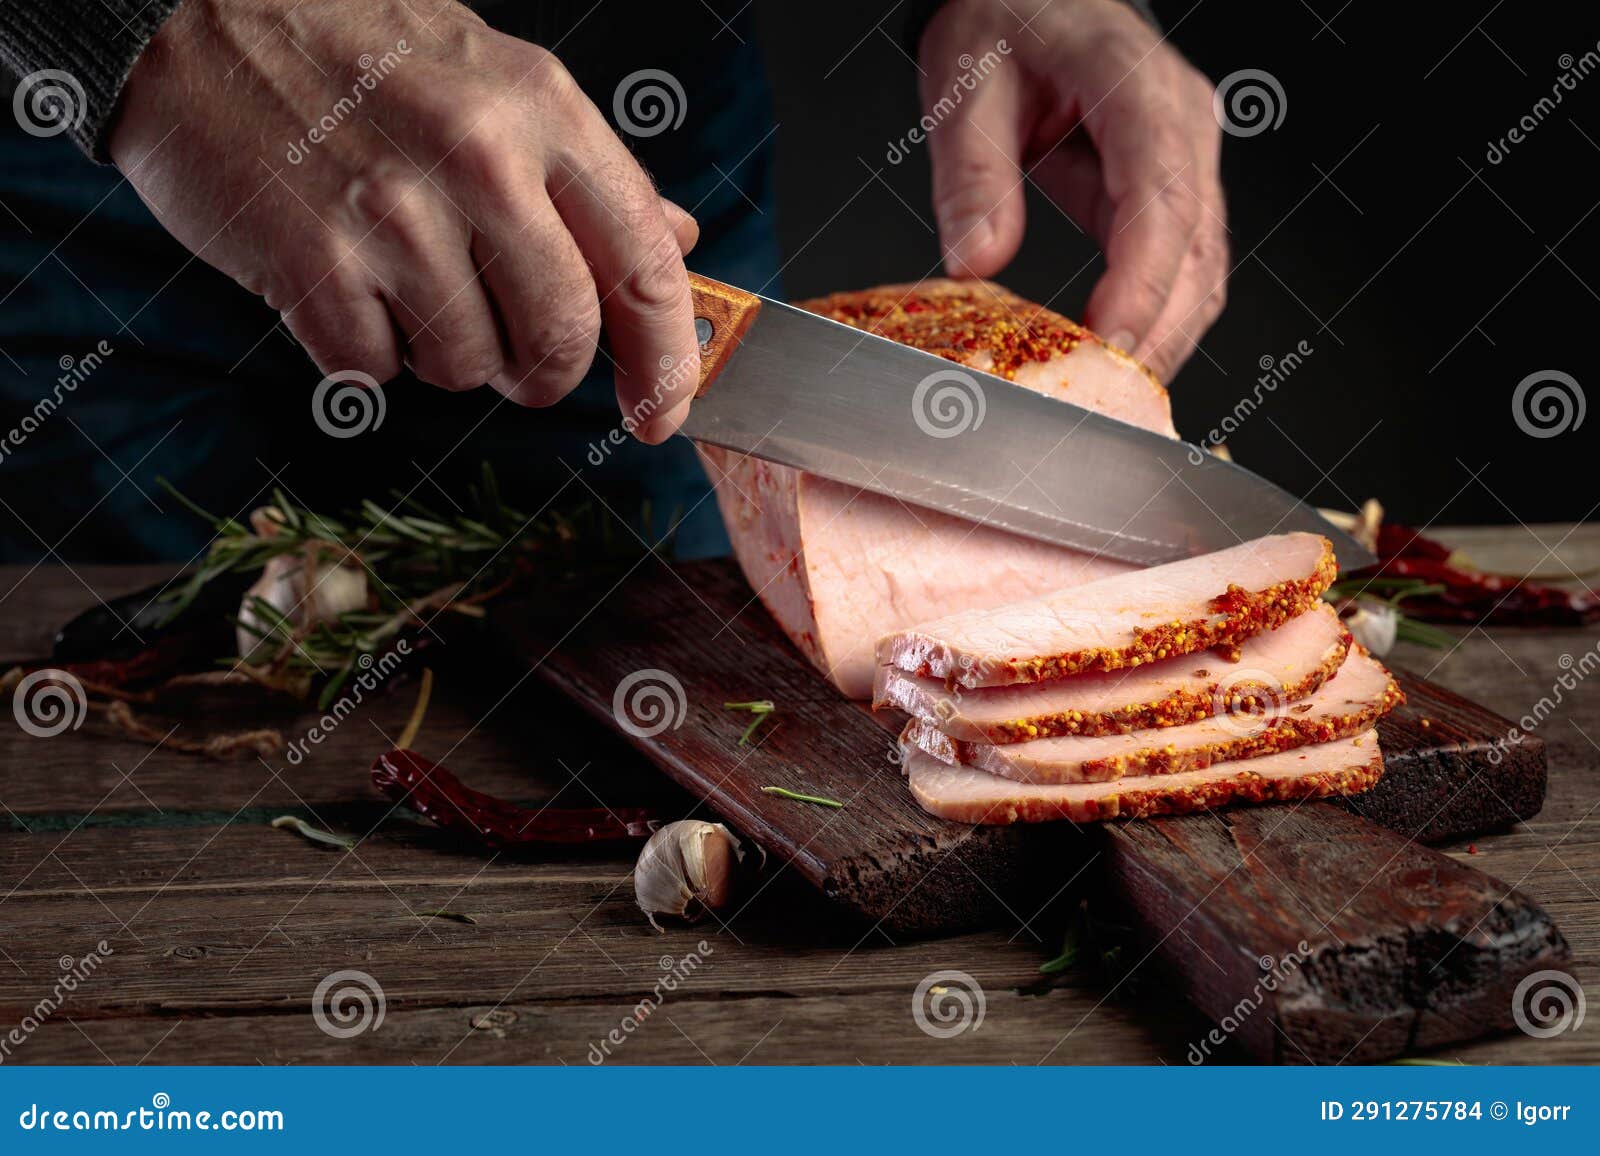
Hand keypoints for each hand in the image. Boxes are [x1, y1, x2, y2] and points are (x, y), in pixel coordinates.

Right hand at [110, 0, 701, 441]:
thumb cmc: (359, 52)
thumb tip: (677, 241)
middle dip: (546, 374)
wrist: (194, 17)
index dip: (666, 361)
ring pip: (469, 366)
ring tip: (406, 285)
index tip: (659, 413)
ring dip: (446, 356)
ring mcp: (393, 214)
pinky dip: (366, 353)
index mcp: (543, 111)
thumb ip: (590, 171)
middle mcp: (479, 159)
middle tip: (518, 360)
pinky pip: (375, 370)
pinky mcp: (313, 263)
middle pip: (563, 336)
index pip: (643, 264)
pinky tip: (347, 287)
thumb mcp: (498, 79)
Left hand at [917, 0, 1227, 380]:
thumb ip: (972, 174)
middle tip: (1105, 400)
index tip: (1110, 344)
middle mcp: (1181, 123)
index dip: (1143, 280)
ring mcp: (1188, 157)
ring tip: (1113, 397)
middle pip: (1197, 247)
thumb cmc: (1003, 22)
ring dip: (1165, 336)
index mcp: (1136, 86)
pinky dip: (1157, 317)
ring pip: (1203, 267)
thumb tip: (977, 262)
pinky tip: (1118, 356)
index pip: (1161, 194)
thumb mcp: (964, 85)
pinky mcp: (1173, 188)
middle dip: (1158, 331)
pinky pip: (1183, 264)